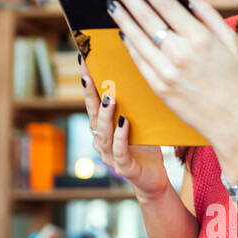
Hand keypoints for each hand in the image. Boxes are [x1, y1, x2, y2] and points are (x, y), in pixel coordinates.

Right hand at [80, 52, 170, 200]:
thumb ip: (133, 104)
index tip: (84, 59)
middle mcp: (101, 139)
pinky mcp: (124, 167)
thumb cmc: (146, 147)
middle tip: (88, 72)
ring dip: (105, 114)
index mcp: (103, 126)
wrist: (153, 179)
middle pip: (92, 113)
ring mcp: (110, 154)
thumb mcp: (140, 121)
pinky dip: (121, 136)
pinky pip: (120, 150)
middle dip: (90, 92)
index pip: (92, 100)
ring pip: (103, 132)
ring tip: (109, 97)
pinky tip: (124, 122)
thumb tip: (136, 72)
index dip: (87, 81)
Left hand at [105, 0, 237, 146]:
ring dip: (121, 17)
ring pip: (136, 37)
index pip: (164, 3)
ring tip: (111, 3)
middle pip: (145, 16)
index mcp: (200, 37)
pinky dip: (129, 43)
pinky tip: (123, 31)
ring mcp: (166, 71)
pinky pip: (138, 59)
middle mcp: (180, 52)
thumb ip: (208, 14)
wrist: (230, 120)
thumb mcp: (230, 41)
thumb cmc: (233, 79)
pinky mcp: (158, 87)